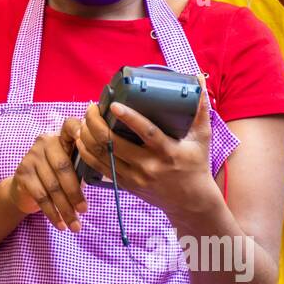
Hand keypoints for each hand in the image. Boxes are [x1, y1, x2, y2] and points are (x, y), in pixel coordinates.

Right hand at [4, 126, 87, 231]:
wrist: (23, 189)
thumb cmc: (55, 177)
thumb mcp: (69, 168)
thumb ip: (82, 166)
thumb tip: (105, 171)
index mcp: (60, 136)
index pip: (70, 126)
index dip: (81, 131)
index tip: (95, 141)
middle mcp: (44, 142)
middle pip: (63, 167)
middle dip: (75, 192)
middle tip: (84, 211)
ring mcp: (31, 157)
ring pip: (52, 186)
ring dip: (65, 208)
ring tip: (75, 225)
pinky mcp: (22, 173)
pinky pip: (41, 196)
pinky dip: (52, 213)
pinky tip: (60, 224)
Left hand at [70, 88, 216, 216]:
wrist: (190, 203)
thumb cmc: (196, 166)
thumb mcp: (202, 138)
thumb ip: (200, 110)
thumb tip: (199, 81)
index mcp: (168, 151)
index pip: (146, 133)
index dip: (129, 118)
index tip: (113, 105)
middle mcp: (148, 165)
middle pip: (114, 143)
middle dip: (96, 124)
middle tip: (91, 108)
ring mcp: (134, 177)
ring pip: (102, 156)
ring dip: (88, 137)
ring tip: (83, 120)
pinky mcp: (126, 185)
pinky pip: (100, 168)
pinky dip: (87, 153)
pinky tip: (82, 139)